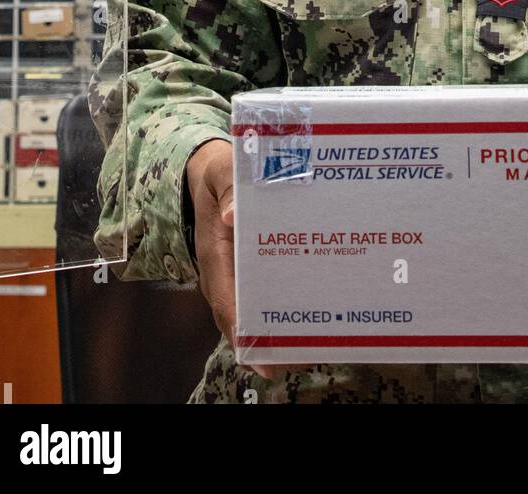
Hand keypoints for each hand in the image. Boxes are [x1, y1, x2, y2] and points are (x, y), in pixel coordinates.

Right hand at [186, 138, 308, 379]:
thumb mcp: (223, 171)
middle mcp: (225, 273)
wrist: (214, 171)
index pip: (225, 300)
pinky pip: (265, 293)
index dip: (242, 331)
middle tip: (301, 357)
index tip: (261, 356)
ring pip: (255, 310)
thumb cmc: (220, 172)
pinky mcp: (252, 269)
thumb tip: (233, 216)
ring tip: (314, 346)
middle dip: (267, 339)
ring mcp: (238, 274)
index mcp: (215, 254)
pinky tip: (313, 317)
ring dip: (278, 328)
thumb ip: (230, 186)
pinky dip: (283, 308)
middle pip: (242, 317)